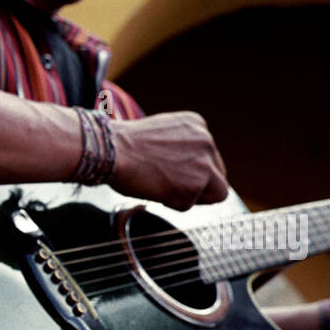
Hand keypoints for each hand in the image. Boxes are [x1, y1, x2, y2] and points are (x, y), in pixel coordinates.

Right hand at [108, 111, 229, 210]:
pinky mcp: (197, 184)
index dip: (192, 171)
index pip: (209, 157)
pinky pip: (190, 204)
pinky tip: (155, 190)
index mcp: (197, 124)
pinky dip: (173, 204)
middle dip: (198, 186)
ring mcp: (204, 163)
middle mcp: (206, 141)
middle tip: (171, 188)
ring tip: (161, 188)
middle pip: (217, 175)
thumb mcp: (160, 135)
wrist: (112, 151)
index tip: (174, 175)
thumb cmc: (123, 146)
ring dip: (188, 196)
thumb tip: (181, 168)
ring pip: (214, 192)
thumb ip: (178, 147)